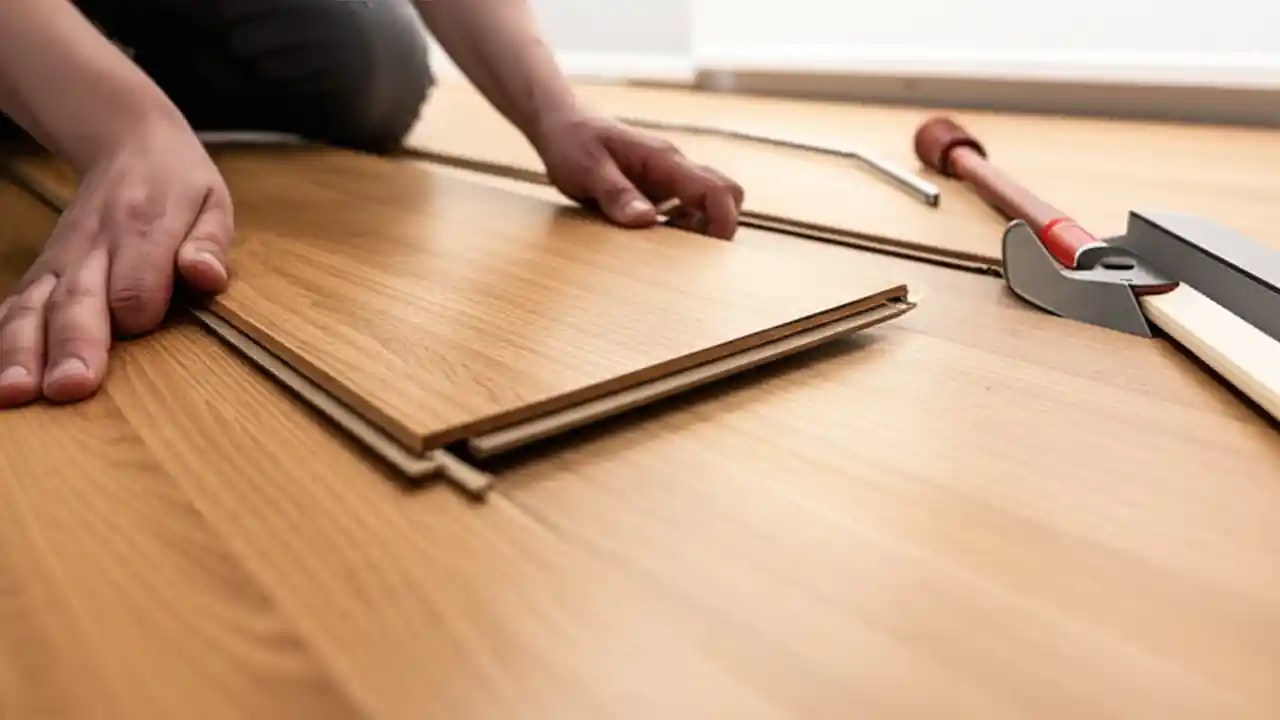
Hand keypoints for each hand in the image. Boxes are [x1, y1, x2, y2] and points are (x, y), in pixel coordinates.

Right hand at [0, 116, 231, 406]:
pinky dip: (1, 340)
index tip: (140, 324)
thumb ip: (209, 243)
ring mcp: (61, 262)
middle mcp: (93, 248)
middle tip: (69, 388)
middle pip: (80, 301)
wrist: (129, 145)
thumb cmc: (178, 185)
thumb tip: (206, 276)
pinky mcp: (43, 273)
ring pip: (35, 307)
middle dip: (74, 345)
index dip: (138, 308)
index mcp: (143, 230)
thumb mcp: (212, 203)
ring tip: (18, 393)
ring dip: (23, 351)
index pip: (136, 282)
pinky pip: (15, 306)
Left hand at [532, 111, 744, 239]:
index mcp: (664, 160)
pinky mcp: (656, 187)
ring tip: (666, 253)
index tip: (709, 250)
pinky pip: (683, 208)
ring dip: (698, 230)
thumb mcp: (587, 170)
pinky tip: (651, 241)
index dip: (724, 221)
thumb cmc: (572, 140)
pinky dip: (679, 228)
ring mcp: (667, 177)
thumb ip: (617, 194)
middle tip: (689, 255)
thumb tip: (647, 220)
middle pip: (724, 194)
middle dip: (719, 226)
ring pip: (706, 203)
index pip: (717, 188)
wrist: (560, 122)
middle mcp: (673, 167)